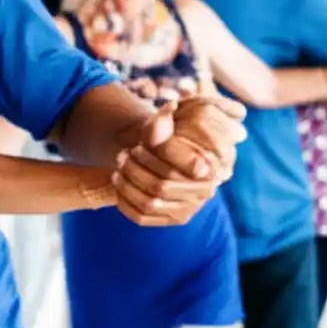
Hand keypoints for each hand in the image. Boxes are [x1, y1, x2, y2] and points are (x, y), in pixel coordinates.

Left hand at [112, 98, 243, 226]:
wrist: (170, 160)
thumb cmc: (168, 140)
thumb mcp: (168, 126)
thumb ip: (165, 120)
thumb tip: (168, 108)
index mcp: (209, 168)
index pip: (177, 169)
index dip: (152, 158)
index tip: (137, 147)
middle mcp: (204, 193)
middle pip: (161, 186)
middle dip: (135, 170)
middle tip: (122, 156)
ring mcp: (188, 210)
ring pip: (150, 203)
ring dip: (127, 186)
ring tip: (117, 169)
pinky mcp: (173, 220)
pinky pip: (143, 218)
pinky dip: (125, 203)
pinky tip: (118, 186)